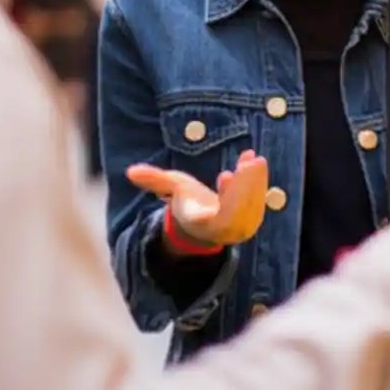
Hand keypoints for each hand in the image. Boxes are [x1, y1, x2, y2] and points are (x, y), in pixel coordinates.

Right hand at [127, 150, 268, 251]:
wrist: (201, 222)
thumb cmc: (185, 202)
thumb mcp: (170, 189)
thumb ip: (153, 180)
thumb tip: (131, 172)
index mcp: (201, 224)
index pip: (218, 214)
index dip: (227, 196)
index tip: (225, 174)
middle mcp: (222, 230)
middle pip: (240, 210)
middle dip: (246, 185)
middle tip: (252, 160)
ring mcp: (239, 228)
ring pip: (252, 205)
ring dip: (256, 181)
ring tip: (253, 158)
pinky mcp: (251, 221)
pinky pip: (257, 203)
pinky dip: (258, 182)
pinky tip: (253, 160)